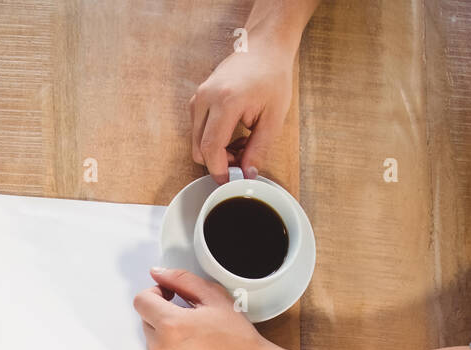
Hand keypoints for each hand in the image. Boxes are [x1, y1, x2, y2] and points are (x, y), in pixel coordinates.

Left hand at [135, 266, 289, 349]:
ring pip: (152, 346)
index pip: (141, 301)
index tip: (168, 297)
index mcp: (171, 325)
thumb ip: (182, 280)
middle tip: (191, 322)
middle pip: (146, 323)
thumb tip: (159, 274)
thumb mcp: (215, 299)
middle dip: (163, 318)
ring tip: (195, 344)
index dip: (155, 294)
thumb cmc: (239, 342)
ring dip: (166, 341)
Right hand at [190, 34, 296, 181]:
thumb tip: (247, 173)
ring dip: (215, 151)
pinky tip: (232, 133)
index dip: (218, 170)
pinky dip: (211, 138)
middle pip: (199, 148)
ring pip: (196, 141)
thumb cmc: (271, 76)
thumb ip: (259, 149)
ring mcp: (198, 97)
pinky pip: (197, 129)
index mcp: (226, 101)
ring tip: (240, 143)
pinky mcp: (197, 98)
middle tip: (242, 158)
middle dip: (218, 162)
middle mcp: (206, 98)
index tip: (229, 181)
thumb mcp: (273, 117)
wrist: (264, 47)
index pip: (211, 147)